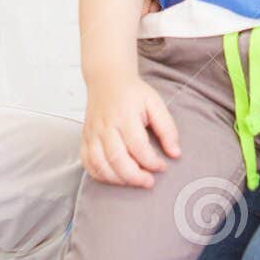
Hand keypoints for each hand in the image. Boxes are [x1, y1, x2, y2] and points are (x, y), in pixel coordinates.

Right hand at [81, 72, 180, 187]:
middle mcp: (105, 126)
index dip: (152, 162)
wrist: (107, 79)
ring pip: (100, 165)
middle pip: (117, 159)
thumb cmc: (131, 92)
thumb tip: (175, 153)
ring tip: (133, 180)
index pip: (138, 147)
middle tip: (149, 181)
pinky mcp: (85, 138)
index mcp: (125, 115)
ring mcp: (92, 133)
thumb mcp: (155, 104)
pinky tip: (114, 176)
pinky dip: (99, 175)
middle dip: (135, 176)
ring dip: (118, 179)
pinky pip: (87, 163)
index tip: (161, 166)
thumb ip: (167, 129)